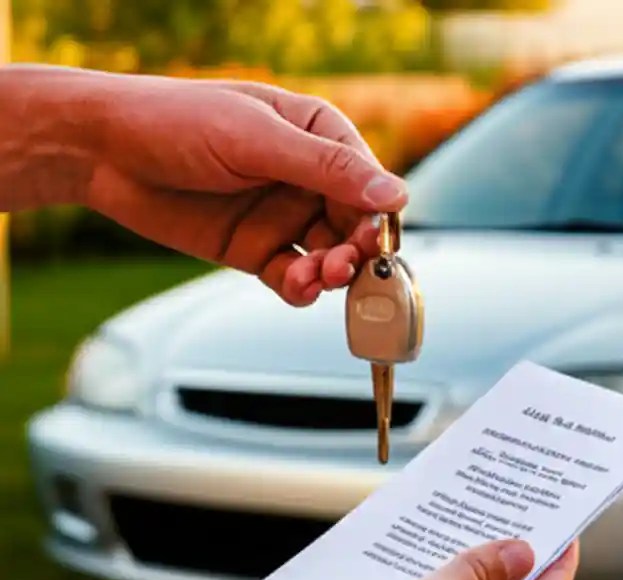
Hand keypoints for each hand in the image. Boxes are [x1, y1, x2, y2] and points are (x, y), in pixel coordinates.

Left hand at [79, 71, 406, 305]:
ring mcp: (283, 216)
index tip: (377, 241)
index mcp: (318, 135)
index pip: (369, 182)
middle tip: (344, 266)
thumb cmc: (177, 122)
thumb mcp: (257, 139)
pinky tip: (295, 285)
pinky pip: (294, 277)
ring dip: (333, 273)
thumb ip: (328, 170)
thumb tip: (396, 196)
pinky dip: (301, 288)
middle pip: (356, 226)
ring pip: (330, 256)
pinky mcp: (256, 250)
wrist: (99, 150)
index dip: (380, 215)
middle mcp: (308, 178)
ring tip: (318, 276)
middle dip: (358, 251)